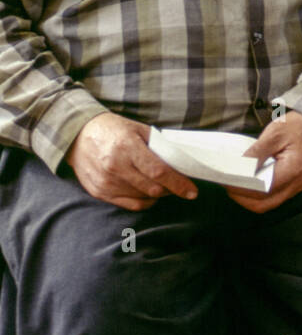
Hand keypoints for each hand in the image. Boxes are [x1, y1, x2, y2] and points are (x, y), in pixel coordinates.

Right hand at [66, 113, 197, 209]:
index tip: (192, 191)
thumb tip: (180, 163)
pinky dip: (144, 201)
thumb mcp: (137, 129)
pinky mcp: (99, 192)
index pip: (158, 171)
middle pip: (153, 188)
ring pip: (143, 198)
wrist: (77, 135)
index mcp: (126, 146)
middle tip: (178, 185)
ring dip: (158, 194)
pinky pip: (130, 204)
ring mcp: (105, 182)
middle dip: (171, 189)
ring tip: (161, 184)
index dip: (178, 183)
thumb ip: (157, 146)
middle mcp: (114, 166)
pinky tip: (148, 192)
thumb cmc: (112, 130)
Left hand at [226, 110, 301, 213]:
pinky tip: (251, 183)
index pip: (261, 189)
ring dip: (250, 198)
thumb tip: (238, 167)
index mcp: (292, 170)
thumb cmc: (299, 126)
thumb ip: (257, 153)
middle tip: (228, 185)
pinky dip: (260, 195)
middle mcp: (296, 184)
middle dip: (242, 198)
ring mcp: (297, 186)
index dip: (240, 188)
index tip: (225, 181)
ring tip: (236, 185)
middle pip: (264, 204)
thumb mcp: (275, 133)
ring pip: (269, 203)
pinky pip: (275, 197)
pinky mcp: (295, 184)